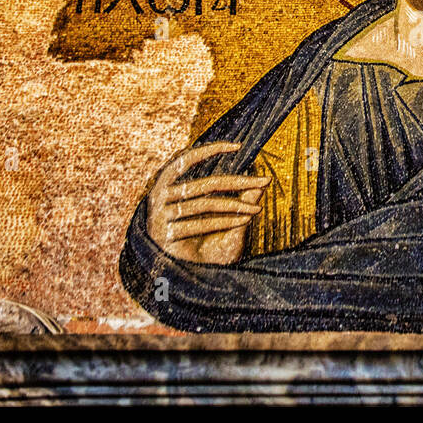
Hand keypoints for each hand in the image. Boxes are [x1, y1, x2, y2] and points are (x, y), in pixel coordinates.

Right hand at [147, 141, 270, 263]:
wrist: (181, 276)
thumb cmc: (201, 244)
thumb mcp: (223, 217)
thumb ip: (239, 198)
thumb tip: (261, 179)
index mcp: (166, 185)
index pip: (186, 160)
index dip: (210, 150)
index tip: (237, 146)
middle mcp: (159, 197)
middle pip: (205, 184)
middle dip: (238, 182)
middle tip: (263, 181)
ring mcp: (159, 216)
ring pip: (206, 204)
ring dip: (236, 205)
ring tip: (257, 209)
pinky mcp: (165, 234)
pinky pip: (202, 223)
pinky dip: (226, 221)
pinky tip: (245, 220)